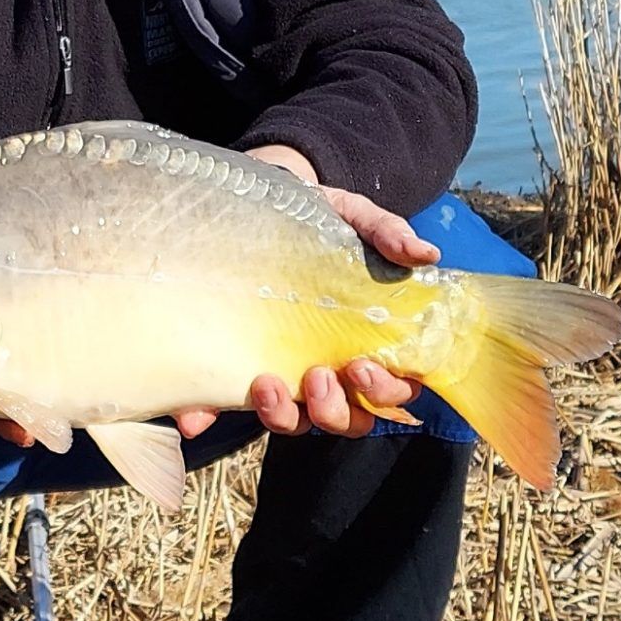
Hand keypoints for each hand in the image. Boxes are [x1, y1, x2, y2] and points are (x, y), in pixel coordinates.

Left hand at [172, 145, 433, 441]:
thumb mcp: (352, 216)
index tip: (362, 365)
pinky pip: (220, 406)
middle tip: (319, 377)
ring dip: (284, 416)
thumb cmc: (316, 216)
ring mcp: (281, 371)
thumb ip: (387, 233)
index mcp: (363, 340)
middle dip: (336, 410)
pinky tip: (194, 418)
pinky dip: (207, 417)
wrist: (257, 198)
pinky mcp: (232, 366)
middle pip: (347, 418)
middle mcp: (327, 367)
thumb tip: (427, 253)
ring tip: (267, 383)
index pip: (392, 388)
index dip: (384, 390)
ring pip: (294, 422)